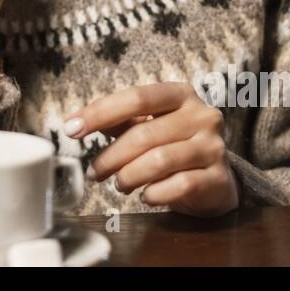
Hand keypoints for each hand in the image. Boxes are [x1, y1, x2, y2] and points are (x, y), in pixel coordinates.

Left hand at [64, 82, 237, 216]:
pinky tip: (145, 196)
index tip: (72, 128)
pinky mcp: (218, 177)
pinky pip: (178, 186)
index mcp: (181, 94)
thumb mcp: (150, 125)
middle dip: (111, 156)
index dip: (100, 112)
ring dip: (129, 176)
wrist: (216, 179)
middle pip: (144, 134)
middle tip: (95, 172)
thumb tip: (77, 122)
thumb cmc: (175, 145)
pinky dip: (154, 193)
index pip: (136, 97)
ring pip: (159, 161)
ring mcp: (213, 146)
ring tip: (119, 184)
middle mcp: (201, 115)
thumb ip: (119, 120)